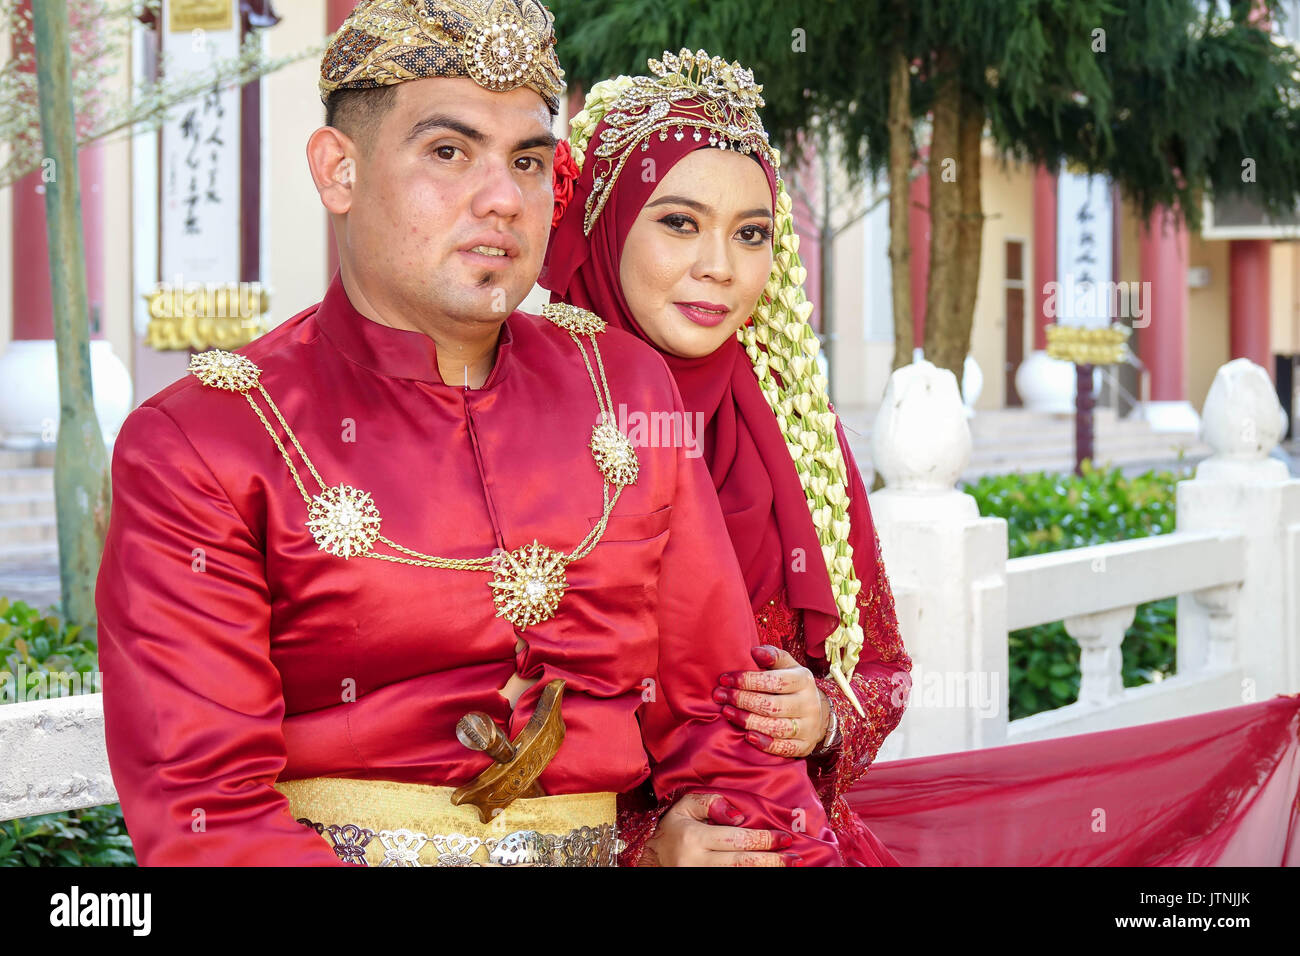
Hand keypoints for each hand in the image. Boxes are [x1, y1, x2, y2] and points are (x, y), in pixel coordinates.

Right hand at [638, 793, 801, 866]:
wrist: (649, 859)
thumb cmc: (672, 830)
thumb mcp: (684, 807)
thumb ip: (710, 803)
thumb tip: (738, 815)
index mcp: (695, 838)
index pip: (737, 839)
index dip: (763, 839)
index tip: (784, 838)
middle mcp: (697, 862)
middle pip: (742, 863)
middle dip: (772, 860)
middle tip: (794, 857)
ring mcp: (700, 877)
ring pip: (739, 875)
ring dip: (766, 871)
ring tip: (788, 867)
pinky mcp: (702, 883)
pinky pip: (731, 882)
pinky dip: (751, 877)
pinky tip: (766, 873)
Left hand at [715, 645, 829, 757]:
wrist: (819, 713)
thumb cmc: (793, 686)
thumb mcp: (788, 666)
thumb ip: (773, 656)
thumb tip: (755, 651)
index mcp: (804, 680)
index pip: (774, 681)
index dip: (747, 680)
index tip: (725, 679)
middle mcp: (808, 704)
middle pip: (772, 705)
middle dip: (742, 700)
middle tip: (720, 696)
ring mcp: (808, 727)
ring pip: (776, 727)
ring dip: (748, 721)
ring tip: (727, 713)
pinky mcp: (804, 746)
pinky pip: (784, 748)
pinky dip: (765, 744)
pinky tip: (747, 737)